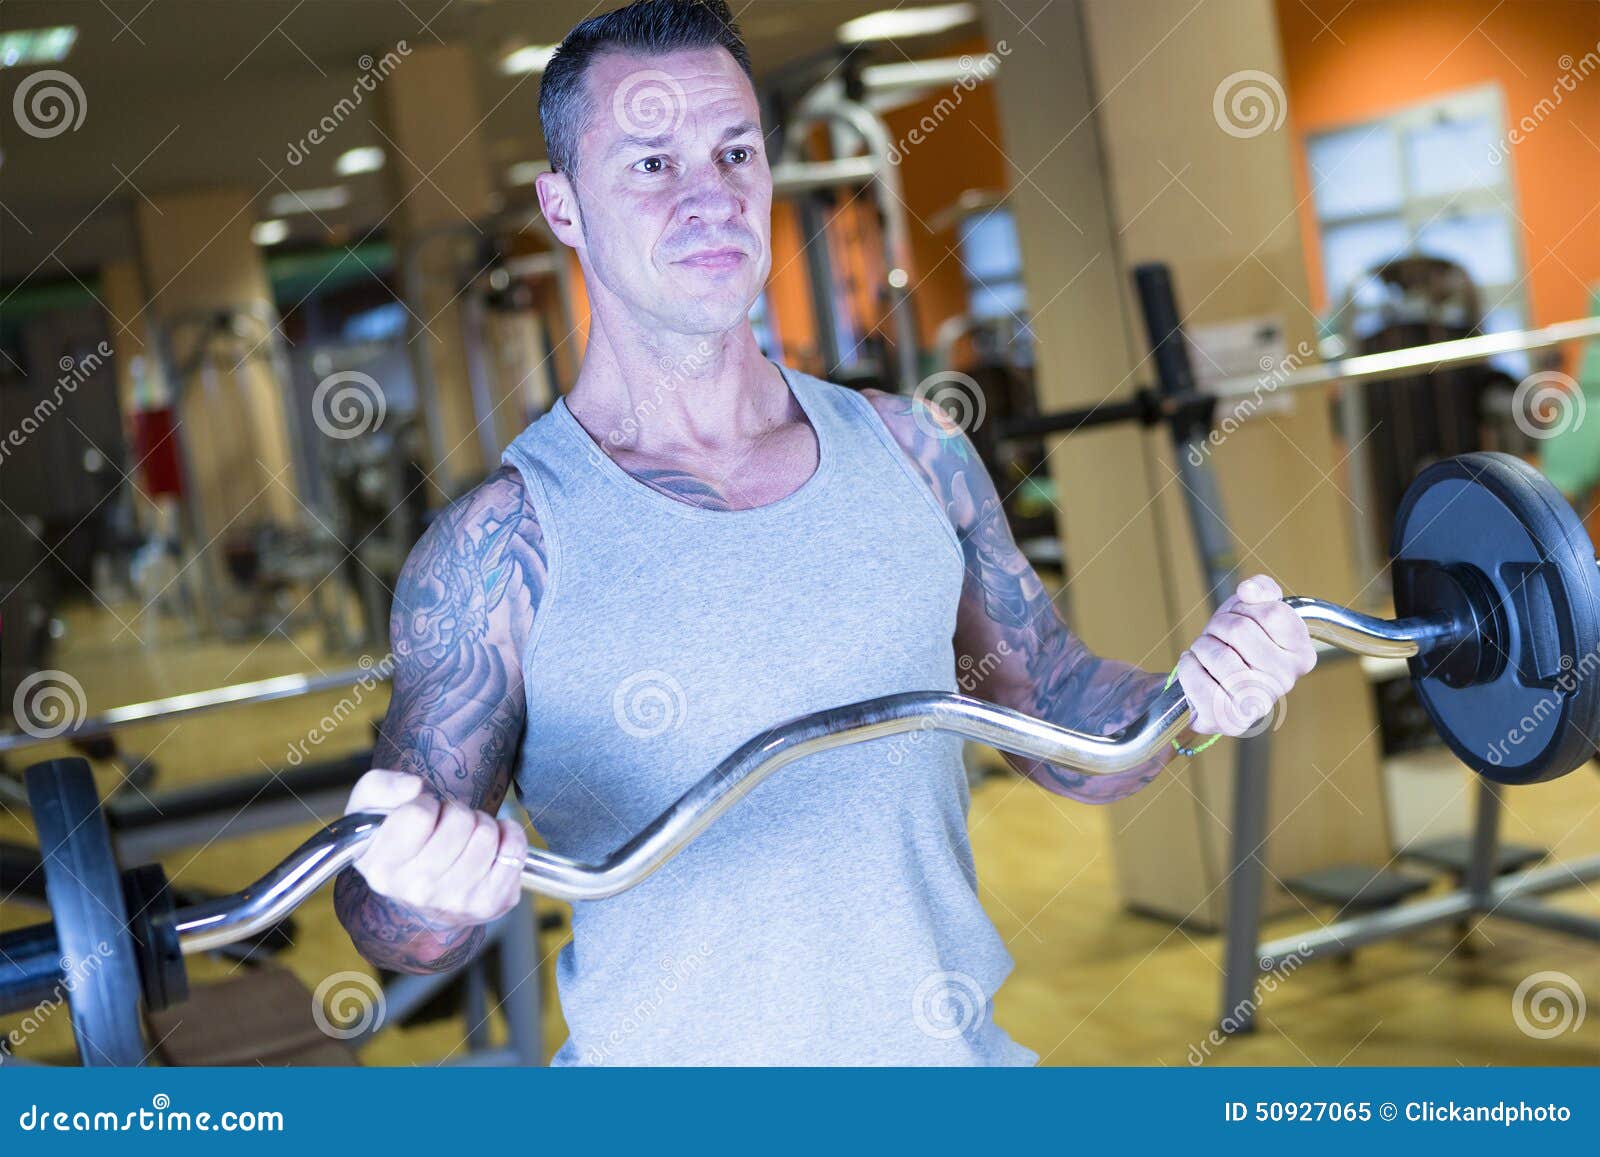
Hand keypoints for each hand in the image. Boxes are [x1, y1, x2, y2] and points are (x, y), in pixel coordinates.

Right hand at [344, 769, 528, 930]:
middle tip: (447, 825)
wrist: (420, 894)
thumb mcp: (369, 810)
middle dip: (456, 812)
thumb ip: (379, 787)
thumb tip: (413, 787)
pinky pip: (515, 850)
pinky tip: (489, 847)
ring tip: (466, 837)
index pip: (419, 814)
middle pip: (460, 820)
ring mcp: (456, 902)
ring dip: (481, 824)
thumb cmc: (397, 842)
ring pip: (488, 833)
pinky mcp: (490, 904)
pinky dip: (508, 837)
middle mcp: (417, 891)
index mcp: (381, 868)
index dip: (425, 803)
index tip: (422, 814)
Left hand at [1175, 575, 1316, 736]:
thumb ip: (1261, 589)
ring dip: (1202, 646)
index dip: (1245, 606)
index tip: (1240, 616)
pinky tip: (1194, 667)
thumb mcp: (1251, 608)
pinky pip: (1198, 681)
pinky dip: (1187, 667)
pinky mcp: (1230, 720)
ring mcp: (1260, 703)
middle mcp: (1286, 680)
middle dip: (1218, 625)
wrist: (1210, 681)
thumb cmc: (1233, 644)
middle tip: (1217, 636)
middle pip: (1240, 629)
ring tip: (1205, 652)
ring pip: (1219, 655)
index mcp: (1301, 653)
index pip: (1272, 612)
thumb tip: (1249, 590)